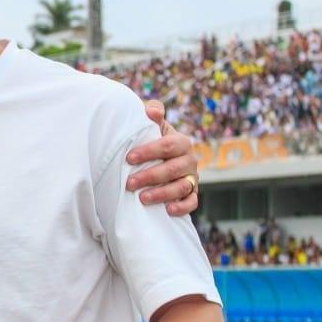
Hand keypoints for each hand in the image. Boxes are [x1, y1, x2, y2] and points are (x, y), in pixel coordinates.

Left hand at [125, 99, 199, 216]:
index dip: (149, 151)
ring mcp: (192, 178)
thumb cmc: (153, 142)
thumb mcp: (153, 127)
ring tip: (142, 198)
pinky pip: (192, 202)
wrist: (161, 161)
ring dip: (163, 193)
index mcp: (181, 142)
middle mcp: (189, 160)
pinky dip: (182, 207)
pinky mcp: (192, 194)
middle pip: (173, 169)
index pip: (168, 146)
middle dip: (150, 176)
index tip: (129, 158)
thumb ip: (152, 114)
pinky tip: (168, 210)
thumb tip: (151, 111)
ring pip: (182, 187)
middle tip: (130, 183)